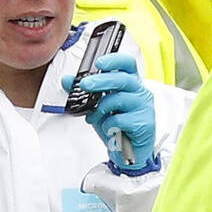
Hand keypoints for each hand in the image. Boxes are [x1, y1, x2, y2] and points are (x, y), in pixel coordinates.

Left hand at [62, 53, 156, 172]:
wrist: (129, 152)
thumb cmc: (116, 125)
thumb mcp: (98, 106)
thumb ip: (84, 93)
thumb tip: (67, 81)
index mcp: (131, 83)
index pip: (127, 64)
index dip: (114, 60)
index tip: (99, 62)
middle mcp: (140, 92)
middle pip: (122, 79)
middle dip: (100, 80)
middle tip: (85, 85)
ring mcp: (144, 107)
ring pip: (118, 99)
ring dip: (100, 109)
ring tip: (94, 117)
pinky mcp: (144, 123)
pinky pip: (120, 119)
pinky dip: (108, 125)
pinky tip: (109, 129)